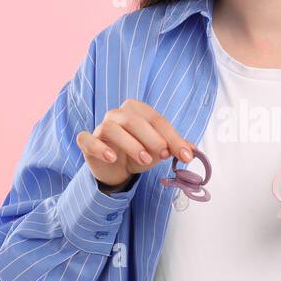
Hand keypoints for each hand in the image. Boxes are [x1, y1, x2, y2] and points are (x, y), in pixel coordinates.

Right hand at [76, 99, 194, 190]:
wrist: (115, 169)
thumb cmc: (137, 153)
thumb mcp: (159, 151)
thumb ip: (174, 148)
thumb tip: (194, 150)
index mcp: (137, 111)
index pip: (157, 120)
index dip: (173, 138)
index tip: (186, 155)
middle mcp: (118, 115)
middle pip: (134, 120)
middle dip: (152, 138)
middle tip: (164, 155)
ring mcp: (101, 127)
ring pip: (112, 128)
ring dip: (131, 144)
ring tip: (145, 160)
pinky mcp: (87, 142)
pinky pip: (88, 140)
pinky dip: (99, 147)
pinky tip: (112, 157)